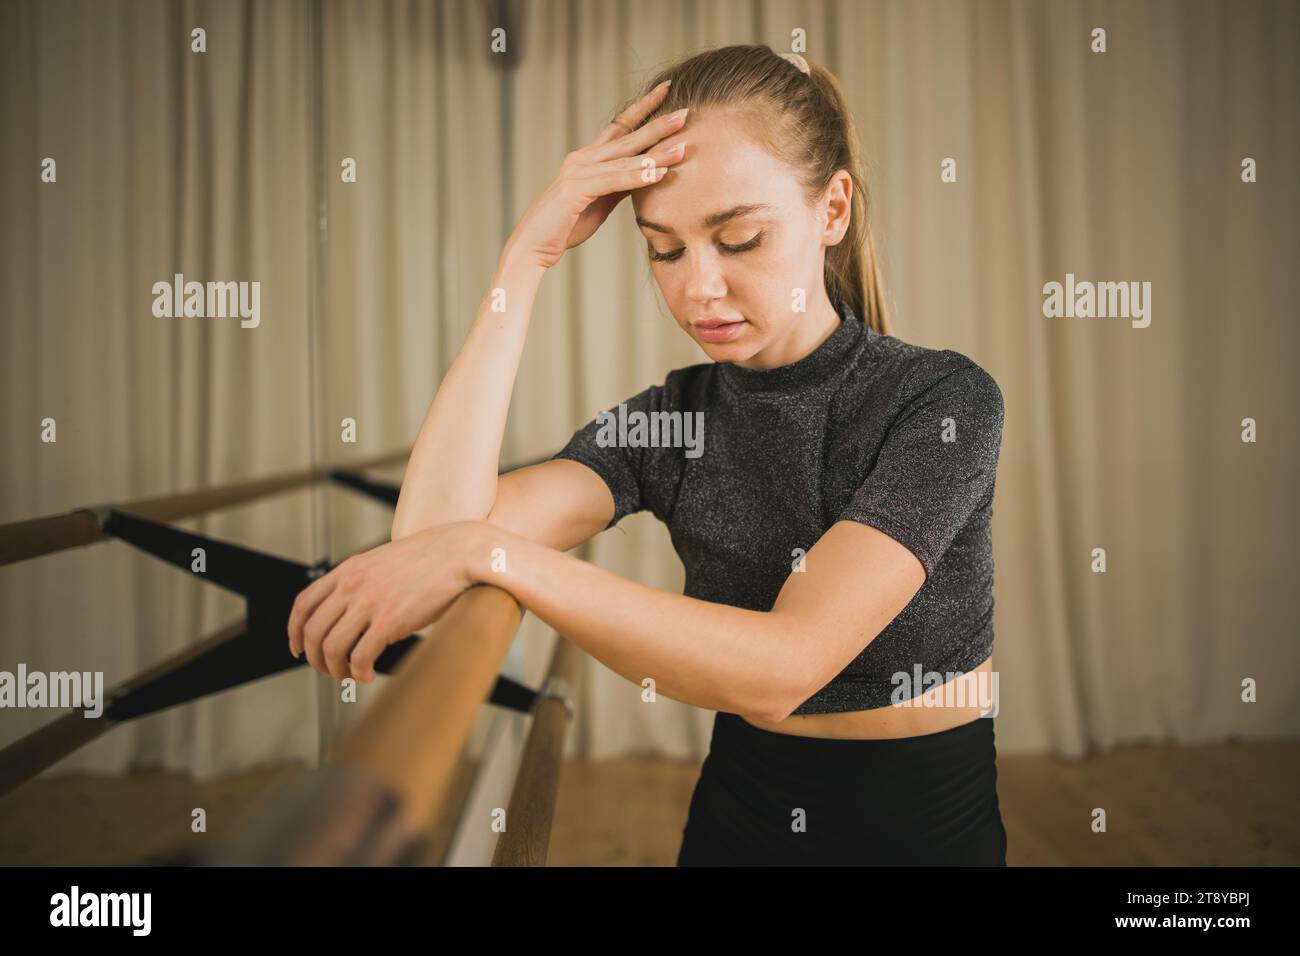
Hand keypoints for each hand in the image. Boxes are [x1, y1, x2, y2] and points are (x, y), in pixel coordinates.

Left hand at [287, 521, 486, 682]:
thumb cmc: (429, 560)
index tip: (299, 648)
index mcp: (348, 570)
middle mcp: (352, 585)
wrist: (459, 552)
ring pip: (331, 648)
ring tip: (351, 675)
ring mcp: (369, 603)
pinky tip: (369, 674)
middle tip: (330, 670)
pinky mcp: (390, 620)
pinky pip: (359, 657)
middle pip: (312, 632)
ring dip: (336, 670)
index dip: (294, 632)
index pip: (303, 604)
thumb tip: (353, 611)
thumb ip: (363, 581)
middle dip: (316, 659)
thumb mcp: (383, 562)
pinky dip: (359, 673)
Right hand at [507, 80, 688, 270]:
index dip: (643, 109)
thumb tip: (647, 174)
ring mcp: (577, 172)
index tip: (666, 91)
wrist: (532, 245)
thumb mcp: (600, 201)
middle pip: (627, 137)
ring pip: (624, 159)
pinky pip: (612, 182)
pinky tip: (657, 173)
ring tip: (682, 146)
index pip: (619, 127)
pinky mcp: (575, 190)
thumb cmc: (565, 225)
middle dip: (657, 124)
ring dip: (655, 153)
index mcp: (588, 159)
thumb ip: (620, 184)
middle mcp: (582, 159)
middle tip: (685, 112)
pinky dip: (636, 177)